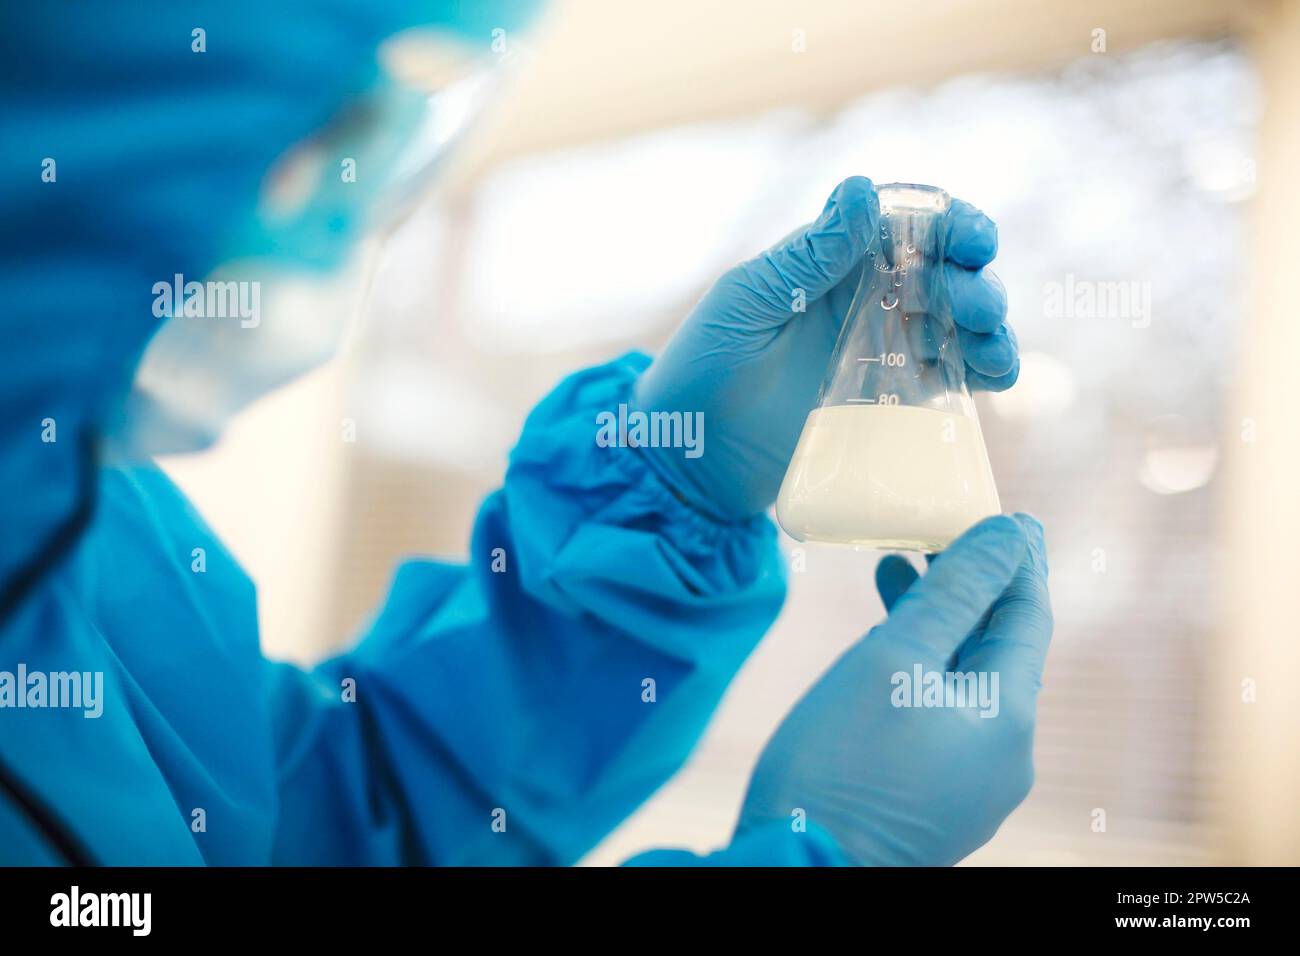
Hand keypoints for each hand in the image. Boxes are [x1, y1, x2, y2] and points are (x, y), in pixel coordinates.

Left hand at [633, 176, 1014, 520]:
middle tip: (977, 306)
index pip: (905, 224)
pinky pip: (951, 376)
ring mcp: (882, 348)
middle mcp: (865, 296)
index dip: (950, 223)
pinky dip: (983, 370)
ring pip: (957, 322)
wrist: (691, 459)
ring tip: (992, 347)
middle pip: (943, 272)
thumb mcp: (747, 304)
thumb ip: (808, 255)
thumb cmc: (702, 368)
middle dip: (974, 281)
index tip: (974, 240)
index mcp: (831, 260)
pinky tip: (994, 375)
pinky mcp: (890, 400)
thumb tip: (863, 190)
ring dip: (987, 326)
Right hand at [736, 513, 1051, 865]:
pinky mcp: (935, 798)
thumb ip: (954, 592)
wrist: (796, 872)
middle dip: (970, 586)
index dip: (1016, 558)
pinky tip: (885, 643)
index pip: (1028, 616)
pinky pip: (944, 715)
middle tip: (945, 530)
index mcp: (1008, 716)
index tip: (1006, 512)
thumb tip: (1010, 534)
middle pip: (999, 647)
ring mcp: (972, 783)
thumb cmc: (841, 762)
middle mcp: (1005, 754)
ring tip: (897, 570)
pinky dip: (923, 668)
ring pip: (966, 680)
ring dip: (938, 624)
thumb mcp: (894, 659)